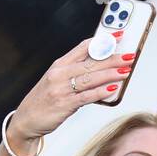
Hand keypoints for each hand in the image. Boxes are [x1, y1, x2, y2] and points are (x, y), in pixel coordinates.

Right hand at [6, 38, 135, 142]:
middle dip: (112, 58)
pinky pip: (86, 96)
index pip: (84, 47)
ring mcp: (62, 88)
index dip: (102, 40)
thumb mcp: (57, 81)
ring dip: (110, 73)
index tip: (118, 35)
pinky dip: (101, 92)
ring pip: (90, 77)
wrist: (26, 120)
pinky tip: (113, 89)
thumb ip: (77, 74)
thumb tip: (103, 71)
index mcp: (60, 64)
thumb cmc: (45, 100)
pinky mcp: (65, 104)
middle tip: (129, 55)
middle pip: (91, 62)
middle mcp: (60, 73)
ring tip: (126, 71)